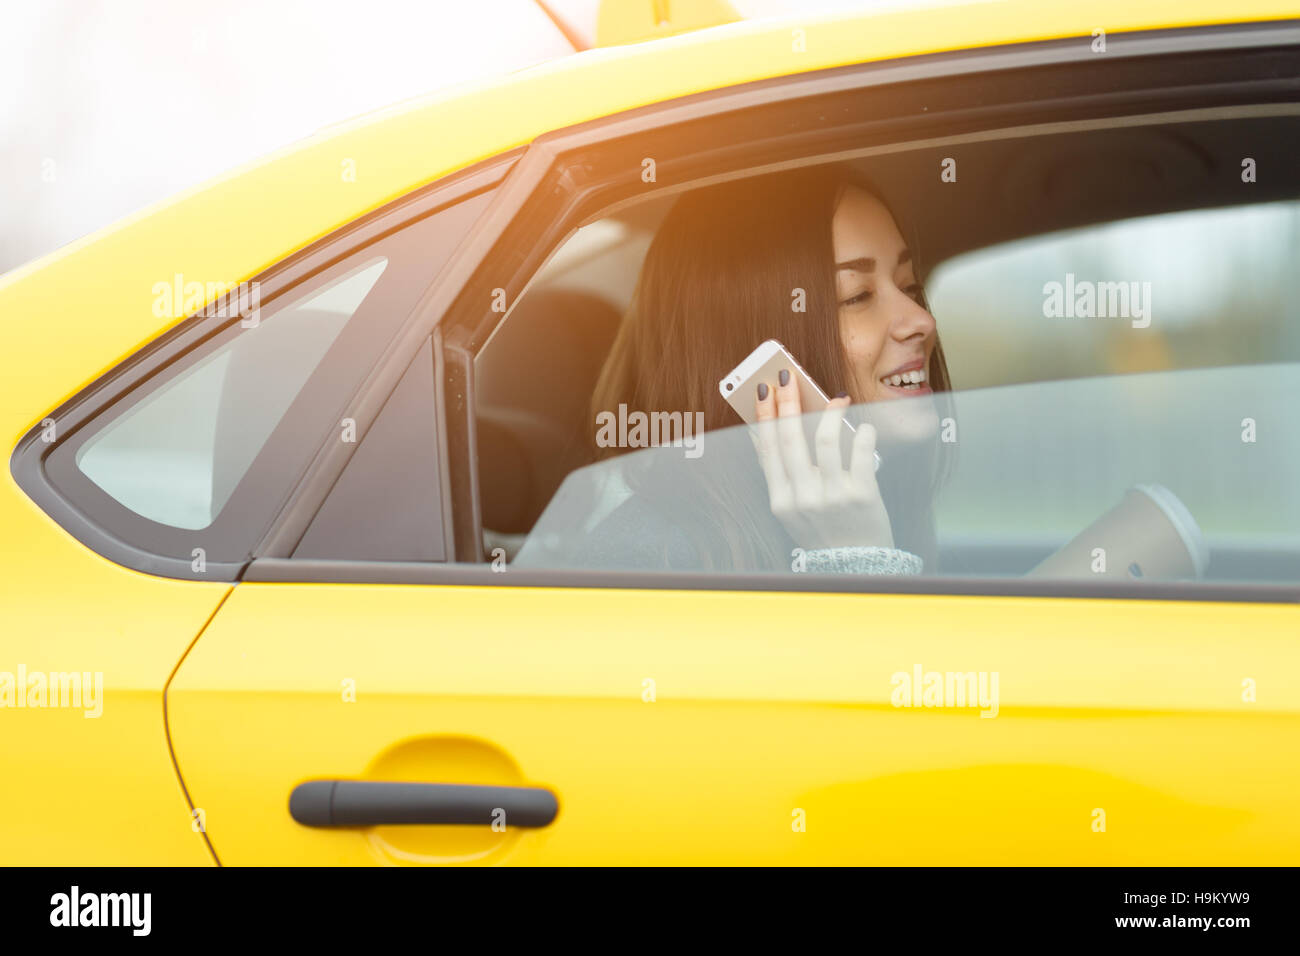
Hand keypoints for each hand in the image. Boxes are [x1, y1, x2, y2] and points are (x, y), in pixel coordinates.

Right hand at [753, 373, 893, 549]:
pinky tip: (865, 426)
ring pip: (825, 440)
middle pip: (791, 439)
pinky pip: (861, 452)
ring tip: (837, 399)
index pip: (768, 449)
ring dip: (830, 412)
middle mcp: (803, 499)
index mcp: (781, 501)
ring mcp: (832, 497)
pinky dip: (863, 433)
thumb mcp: (792, 510)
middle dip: (787, 402)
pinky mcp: (862, 495)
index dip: (765, 416)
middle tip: (788, 377)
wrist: (856, 565)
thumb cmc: (823, 531)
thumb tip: (768, 433)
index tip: (764, 390)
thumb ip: (781, 476)